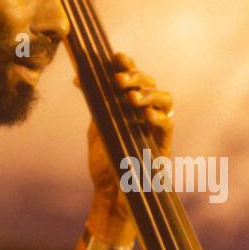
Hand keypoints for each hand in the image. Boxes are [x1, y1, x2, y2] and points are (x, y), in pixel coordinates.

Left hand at [84, 51, 173, 214]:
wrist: (111, 192)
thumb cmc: (106, 160)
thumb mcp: (97, 125)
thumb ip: (95, 101)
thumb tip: (80, 77)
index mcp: (130, 104)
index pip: (134, 77)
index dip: (128, 64)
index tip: (116, 57)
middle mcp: (146, 111)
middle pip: (150, 83)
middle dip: (135, 77)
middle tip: (118, 81)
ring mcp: (157, 126)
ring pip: (165, 98)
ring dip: (148, 94)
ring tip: (131, 99)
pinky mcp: (164, 144)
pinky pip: (169, 124)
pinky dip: (158, 117)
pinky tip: (145, 117)